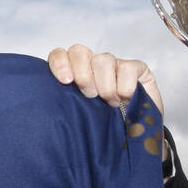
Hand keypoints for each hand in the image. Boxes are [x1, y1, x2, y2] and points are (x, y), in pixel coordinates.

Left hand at [47, 44, 164, 116]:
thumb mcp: (80, 117)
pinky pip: (127, 68)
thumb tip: (50, 104)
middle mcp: (92, 65)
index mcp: (75, 73)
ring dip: (105, 85)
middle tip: (90, 96)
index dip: (60, 64)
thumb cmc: (104, 127)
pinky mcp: (137, 68)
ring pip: (103, 60)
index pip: (59, 55)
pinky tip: (126, 99)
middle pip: (79, 52)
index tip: (66, 82)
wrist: (137, 135)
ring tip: (110, 102)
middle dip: (83, 75)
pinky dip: (124, 88)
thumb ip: (67, 105)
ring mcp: (115, 64)